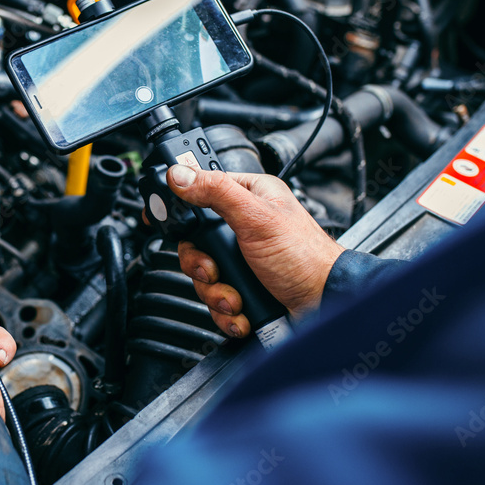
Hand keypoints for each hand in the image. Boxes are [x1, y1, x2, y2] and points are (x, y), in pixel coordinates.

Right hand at [167, 165, 344, 336]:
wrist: (323, 305)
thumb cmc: (305, 257)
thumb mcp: (256, 217)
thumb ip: (216, 192)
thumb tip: (179, 174)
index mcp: (248, 197)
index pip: (199, 193)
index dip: (180, 207)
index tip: (161, 218)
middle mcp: (243, 226)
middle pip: (195, 243)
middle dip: (202, 266)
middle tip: (215, 270)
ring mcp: (242, 259)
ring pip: (202, 275)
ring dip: (216, 293)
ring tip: (235, 297)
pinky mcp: (242, 286)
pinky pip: (215, 298)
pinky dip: (225, 310)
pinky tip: (241, 309)